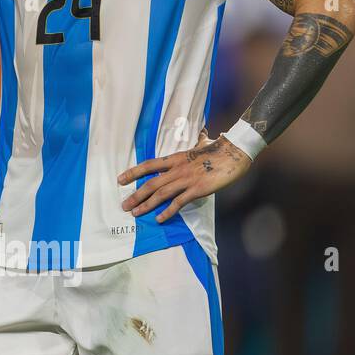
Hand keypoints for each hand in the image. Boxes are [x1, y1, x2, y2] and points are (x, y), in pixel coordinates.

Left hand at [117, 130, 251, 222]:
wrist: (235, 152)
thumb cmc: (219, 149)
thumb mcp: (201, 146)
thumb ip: (196, 145)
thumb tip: (202, 135)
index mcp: (175, 158)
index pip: (148, 165)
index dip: (133, 172)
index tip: (120, 180)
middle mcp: (177, 169)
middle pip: (151, 183)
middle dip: (135, 195)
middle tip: (124, 205)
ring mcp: (186, 179)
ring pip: (161, 194)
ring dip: (146, 205)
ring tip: (135, 213)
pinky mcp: (198, 189)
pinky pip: (178, 202)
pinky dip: (168, 211)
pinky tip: (159, 219)